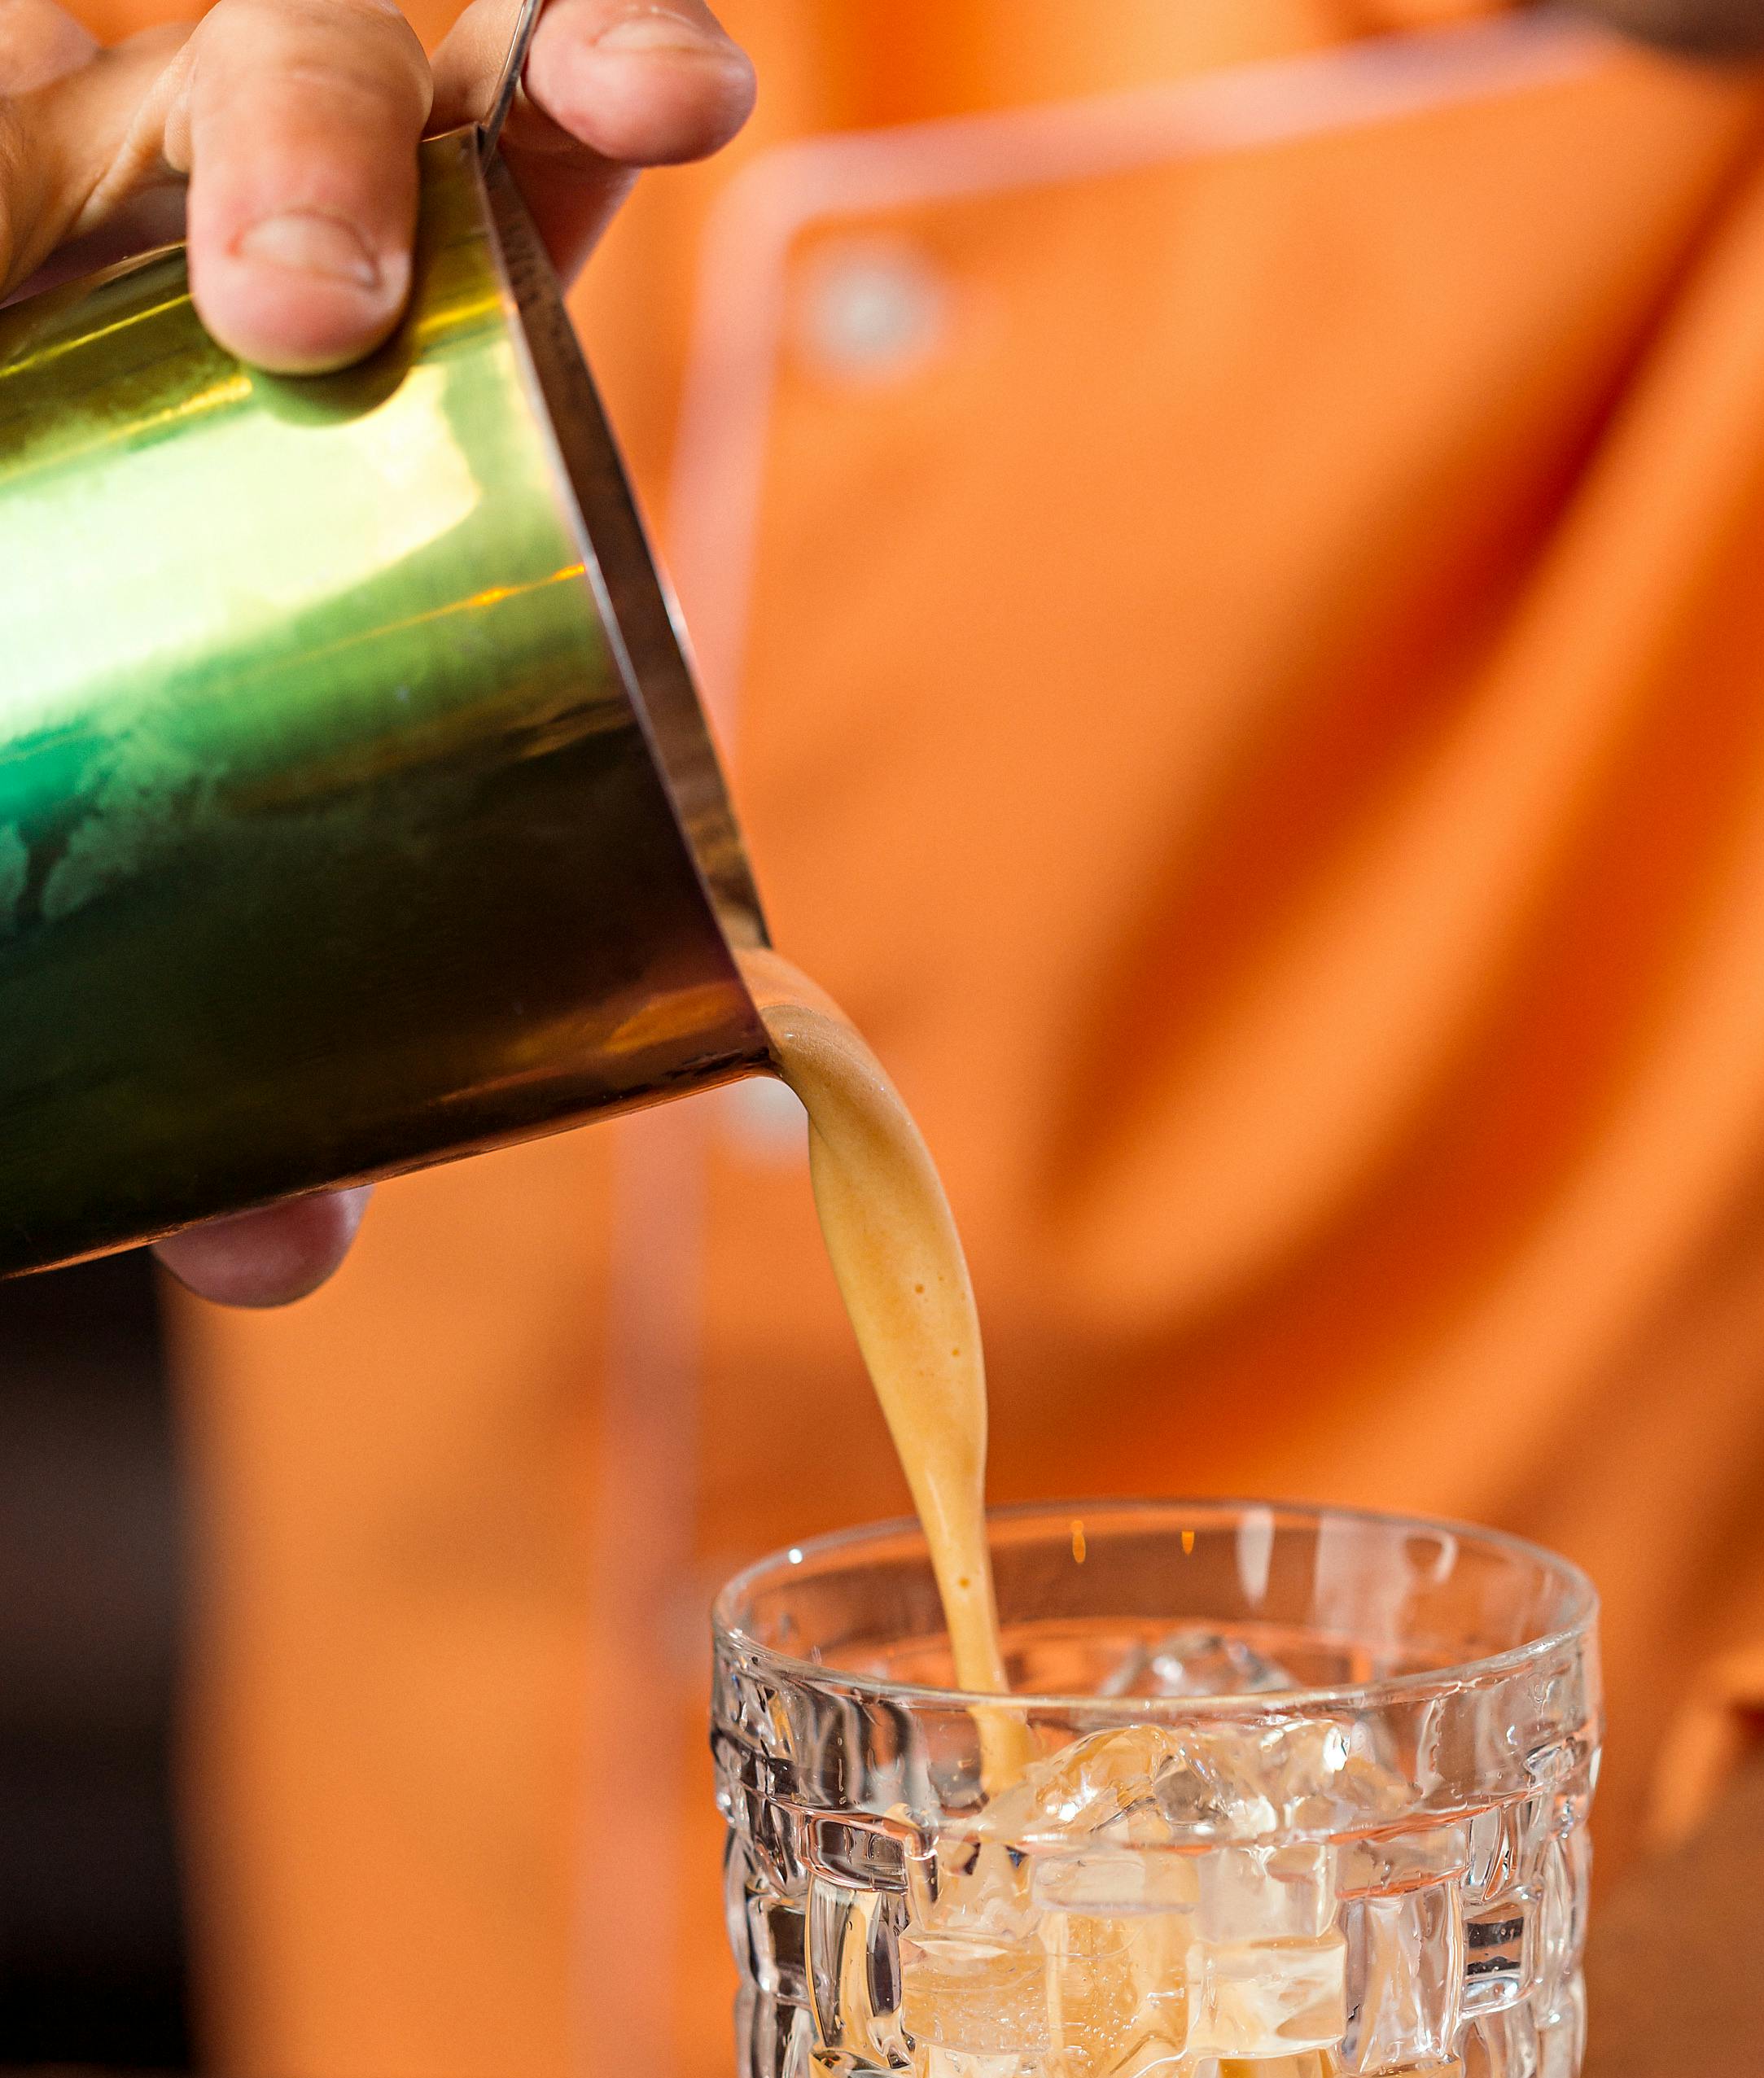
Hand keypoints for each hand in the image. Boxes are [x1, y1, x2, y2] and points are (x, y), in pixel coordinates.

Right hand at [0, 0, 752, 1304]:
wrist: (8, 669)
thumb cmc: (128, 731)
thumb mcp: (224, 859)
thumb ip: (269, 1050)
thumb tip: (282, 1255)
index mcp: (393, 305)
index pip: (522, 127)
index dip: (599, 60)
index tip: (679, 101)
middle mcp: (206, 192)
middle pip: (302, 56)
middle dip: (312, 125)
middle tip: (295, 310)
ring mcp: (34, 168)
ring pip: (44, 50)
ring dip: (39, 116)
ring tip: (17, 225)